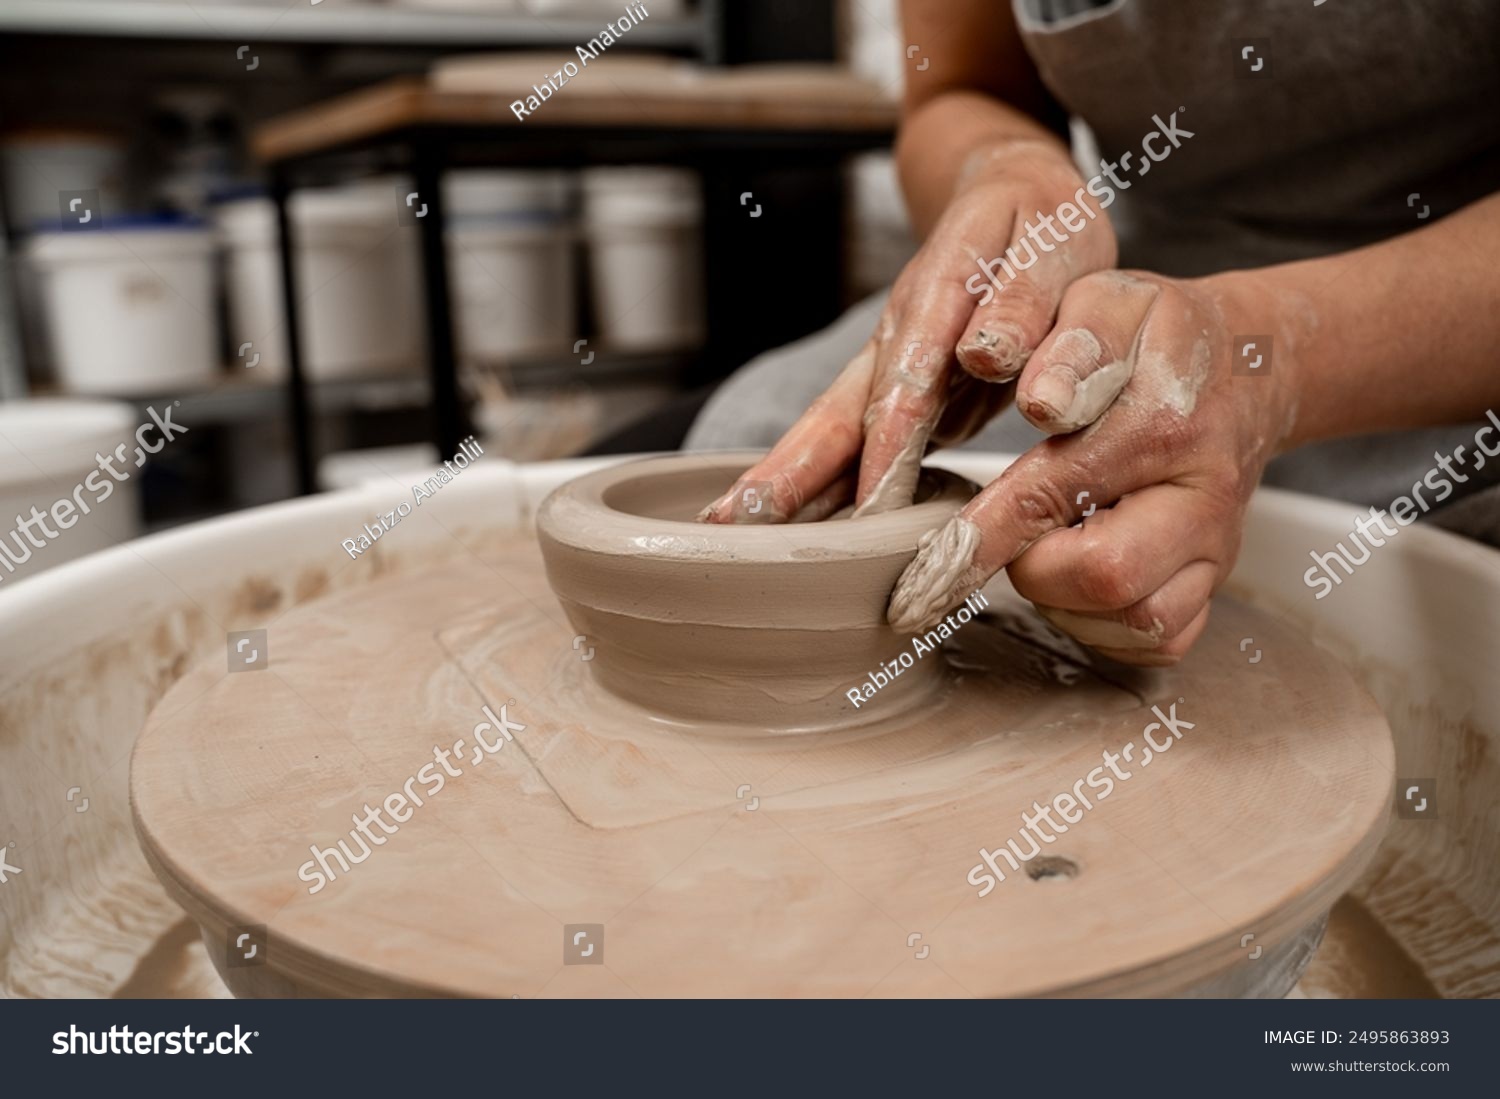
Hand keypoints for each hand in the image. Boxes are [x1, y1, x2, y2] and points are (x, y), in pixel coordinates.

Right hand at [699, 139, 1117, 522]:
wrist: (1016, 197)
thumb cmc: (1042, 228)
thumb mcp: (1058, 249)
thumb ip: (1030, 303)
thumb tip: (988, 354)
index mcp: (939, 292)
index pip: (909, 379)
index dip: (889, 445)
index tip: (874, 504)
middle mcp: (899, 331)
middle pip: (838, 406)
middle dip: (792, 469)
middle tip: (739, 522)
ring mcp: (888, 360)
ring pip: (832, 425)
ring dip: (786, 478)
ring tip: (731, 526)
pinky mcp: (894, 386)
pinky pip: (850, 438)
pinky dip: (820, 480)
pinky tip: (792, 520)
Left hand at [888, 269, 1298, 664]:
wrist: (1244, 367)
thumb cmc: (1154, 337)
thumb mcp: (1103, 302)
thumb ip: (1063, 342)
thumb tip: (1038, 398)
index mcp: (1164, 422)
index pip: (1057, 492)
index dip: (985, 531)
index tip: (936, 557)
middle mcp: (1200, 497)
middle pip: (1105, 577)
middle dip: (1033, 568)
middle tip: (1010, 533)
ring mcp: (1216, 550)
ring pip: (1136, 622)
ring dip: (1068, 601)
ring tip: (1047, 547)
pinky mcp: (1216, 584)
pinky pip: (1159, 642)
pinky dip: (1106, 626)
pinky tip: (1080, 580)